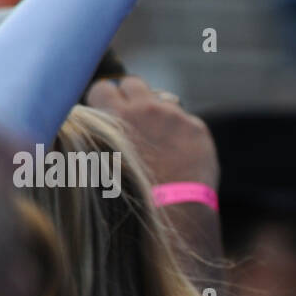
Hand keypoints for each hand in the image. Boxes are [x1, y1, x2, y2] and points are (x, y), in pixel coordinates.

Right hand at [86, 75, 218, 187]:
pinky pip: (186, 120)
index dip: (106, 101)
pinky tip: (181, 154)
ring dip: (159, 110)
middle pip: (133, 83)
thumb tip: (99, 127)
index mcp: (113, 116)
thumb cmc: (130, 195)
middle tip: (135, 119)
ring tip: (159, 136)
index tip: (109, 113)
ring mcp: (172, 116)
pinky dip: (182, 132)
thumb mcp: (101, 164)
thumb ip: (102, 137)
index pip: (102, 88)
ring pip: (162, 97)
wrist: (171, 211)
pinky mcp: (196, 127)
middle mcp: (143, 109)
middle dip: (132, 98)